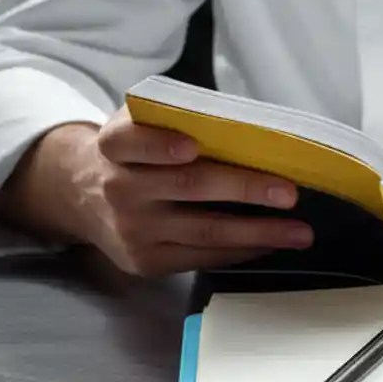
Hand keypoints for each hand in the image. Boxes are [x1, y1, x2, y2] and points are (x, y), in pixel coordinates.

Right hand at [1, 107, 314, 277]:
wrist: (83, 197)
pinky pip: (202, 257)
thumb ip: (175, 120)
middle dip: (244, 188)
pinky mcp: (146, 261)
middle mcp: (119, 188)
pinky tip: (272, 242)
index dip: (160, 144)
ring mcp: (133, 229)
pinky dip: (242, 250)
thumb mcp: (137, 124)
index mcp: (114, 146)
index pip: (132, 141)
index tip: (192, 146)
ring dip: (258, 232)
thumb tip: (252, 130)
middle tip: (289, 192)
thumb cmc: (133, 152)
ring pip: (204, 230)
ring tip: (299, 231)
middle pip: (187, 186)